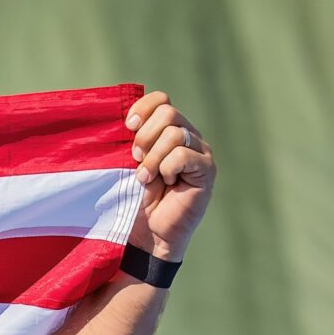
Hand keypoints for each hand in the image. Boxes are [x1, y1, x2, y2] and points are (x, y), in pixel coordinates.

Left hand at [125, 91, 214, 261]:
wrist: (145, 235)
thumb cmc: (133, 200)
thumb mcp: (127, 164)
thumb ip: (132, 140)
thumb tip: (126, 118)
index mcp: (168, 130)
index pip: (161, 100)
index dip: (142, 109)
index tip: (127, 128)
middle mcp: (188, 136)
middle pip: (168, 112)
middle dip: (144, 137)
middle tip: (136, 160)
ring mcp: (200, 152)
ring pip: (174, 133)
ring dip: (152, 158)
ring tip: (146, 178)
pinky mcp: (206, 170)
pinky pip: (183, 154)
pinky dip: (166, 168)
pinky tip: (165, 183)